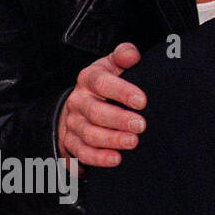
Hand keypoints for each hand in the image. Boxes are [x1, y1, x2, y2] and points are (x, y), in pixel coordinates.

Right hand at [57, 43, 145, 166]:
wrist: (81, 104)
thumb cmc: (107, 82)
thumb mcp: (113, 65)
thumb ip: (124, 56)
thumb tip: (131, 55)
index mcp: (89, 79)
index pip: (102, 83)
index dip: (122, 92)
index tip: (142, 101)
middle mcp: (79, 101)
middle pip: (95, 112)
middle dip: (119, 120)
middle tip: (141, 125)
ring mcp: (74, 123)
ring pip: (89, 134)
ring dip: (111, 140)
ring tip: (133, 142)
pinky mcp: (72, 143)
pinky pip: (82, 153)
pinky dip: (98, 158)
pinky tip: (116, 159)